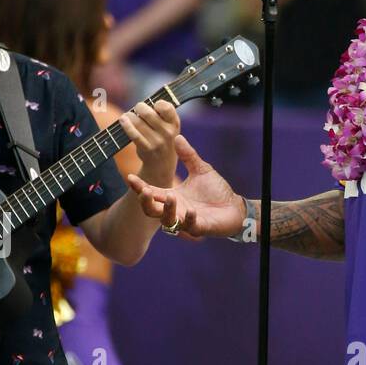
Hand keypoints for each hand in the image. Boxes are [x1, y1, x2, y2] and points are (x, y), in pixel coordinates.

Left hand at [119, 100, 180, 187]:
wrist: (162, 165)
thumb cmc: (163, 139)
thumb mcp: (169, 126)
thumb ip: (163, 112)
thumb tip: (144, 101)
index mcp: (175, 123)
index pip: (165, 107)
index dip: (157, 103)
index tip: (154, 106)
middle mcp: (168, 133)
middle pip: (147, 112)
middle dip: (139, 107)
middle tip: (138, 109)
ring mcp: (158, 142)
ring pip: (138, 121)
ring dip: (130, 116)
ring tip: (128, 117)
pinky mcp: (147, 149)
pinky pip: (134, 134)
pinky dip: (126, 124)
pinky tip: (123, 120)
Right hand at [126, 133, 250, 238]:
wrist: (235, 206)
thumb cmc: (216, 190)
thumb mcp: (200, 170)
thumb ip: (188, 156)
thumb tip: (177, 136)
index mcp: (172, 195)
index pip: (151, 192)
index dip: (139, 186)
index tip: (130, 176)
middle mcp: (175, 210)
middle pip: (151, 211)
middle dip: (145, 202)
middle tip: (145, 191)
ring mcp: (186, 220)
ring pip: (167, 221)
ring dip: (166, 210)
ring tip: (170, 197)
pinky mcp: (199, 228)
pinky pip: (190, 227)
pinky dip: (189, 219)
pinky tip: (192, 211)